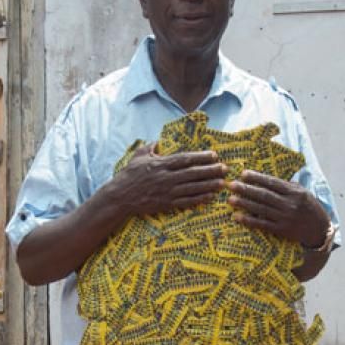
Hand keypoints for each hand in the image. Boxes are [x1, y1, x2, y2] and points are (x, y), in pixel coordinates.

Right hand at [103, 144, 226, 217]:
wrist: (120, 196)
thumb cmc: (129, 175)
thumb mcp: (138, 156)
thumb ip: (150, 147)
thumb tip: (158, 141)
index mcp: (161, 164)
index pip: (185, 159)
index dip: (201, 157)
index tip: (214, 155)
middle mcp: (166, 177)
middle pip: (193, 173)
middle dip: (210, 170)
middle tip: (224, 168)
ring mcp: (167, 191)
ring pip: (192, 187)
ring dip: (208, 185)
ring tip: (222, 183)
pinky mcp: (166, 203)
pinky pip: (186, 201)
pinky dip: (199, 199)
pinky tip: (210, 197)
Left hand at [228, 170, 328, 245]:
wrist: (319, 230)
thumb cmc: (309, 208)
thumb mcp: (303, 193)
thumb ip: (287, 186)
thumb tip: (267, 178)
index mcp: (295, 192)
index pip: (272, 183)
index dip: (257, 178)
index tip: (243, 173)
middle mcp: (289, 204)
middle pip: (264, 195)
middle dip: (246, 189)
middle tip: (231, 185)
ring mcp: (285, 218)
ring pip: (261, 209)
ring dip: (244, 204)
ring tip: (231, 199)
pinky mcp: (281, 230)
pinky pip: (262, 224)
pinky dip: (249, 221)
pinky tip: (237, 217)